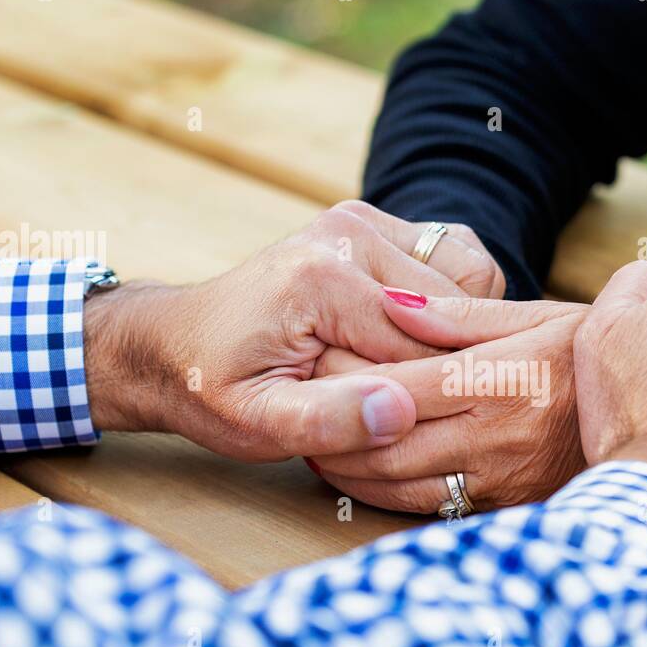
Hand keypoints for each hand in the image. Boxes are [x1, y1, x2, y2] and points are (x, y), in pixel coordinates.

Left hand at [82, 202, 495, 460]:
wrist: (173, 343)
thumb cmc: (213, 387)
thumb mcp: (256, 424)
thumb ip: (327, 421)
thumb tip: (399, 413)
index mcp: (322, 278)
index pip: (429, 342)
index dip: (438, 392)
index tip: (427, 421)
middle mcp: (350, 234)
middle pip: (460, 306)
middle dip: (451, 360)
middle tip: (412, 400)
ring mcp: (366, 222)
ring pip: (472, 280)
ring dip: (461, 330)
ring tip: (415, 372)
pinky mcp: (376, 226)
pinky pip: (457, 264)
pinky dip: (454, 306)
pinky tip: (417, 344)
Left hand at [308, 289, 586, 511]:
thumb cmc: (588, 353)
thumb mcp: (535, 317)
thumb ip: (461, 316)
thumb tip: (397, 304)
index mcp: (502, 378)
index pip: (401, 384)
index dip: (347, 381)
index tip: (306, 369)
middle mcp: (500, 433)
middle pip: (389, 439)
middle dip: (333, 431)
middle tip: (291, 415)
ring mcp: (503, 475)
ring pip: (399, 482)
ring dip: (347, 469)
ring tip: (311, 447)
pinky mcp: (506, 503)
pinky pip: (428, 506)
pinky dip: (380, 494)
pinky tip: (354, 475)